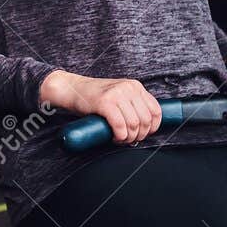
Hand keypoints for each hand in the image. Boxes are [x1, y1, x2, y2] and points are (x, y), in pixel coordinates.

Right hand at [39, 69, 161, 144]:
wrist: (71, 89)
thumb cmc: (94, 97)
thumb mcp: (119, 95)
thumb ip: (132, 105)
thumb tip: (146, 127)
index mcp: (135, 86)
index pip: (156, 111)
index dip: (153, 128)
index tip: (144, 134)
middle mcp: (129, 88)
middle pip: (146, 120)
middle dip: (139, 135)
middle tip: (129, 140)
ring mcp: (117, 94)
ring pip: (134, 124)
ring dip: (128, 138)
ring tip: (120, 139)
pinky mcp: (105, 102)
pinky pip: (120, 126)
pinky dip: (120, 136)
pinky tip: (114, 138)